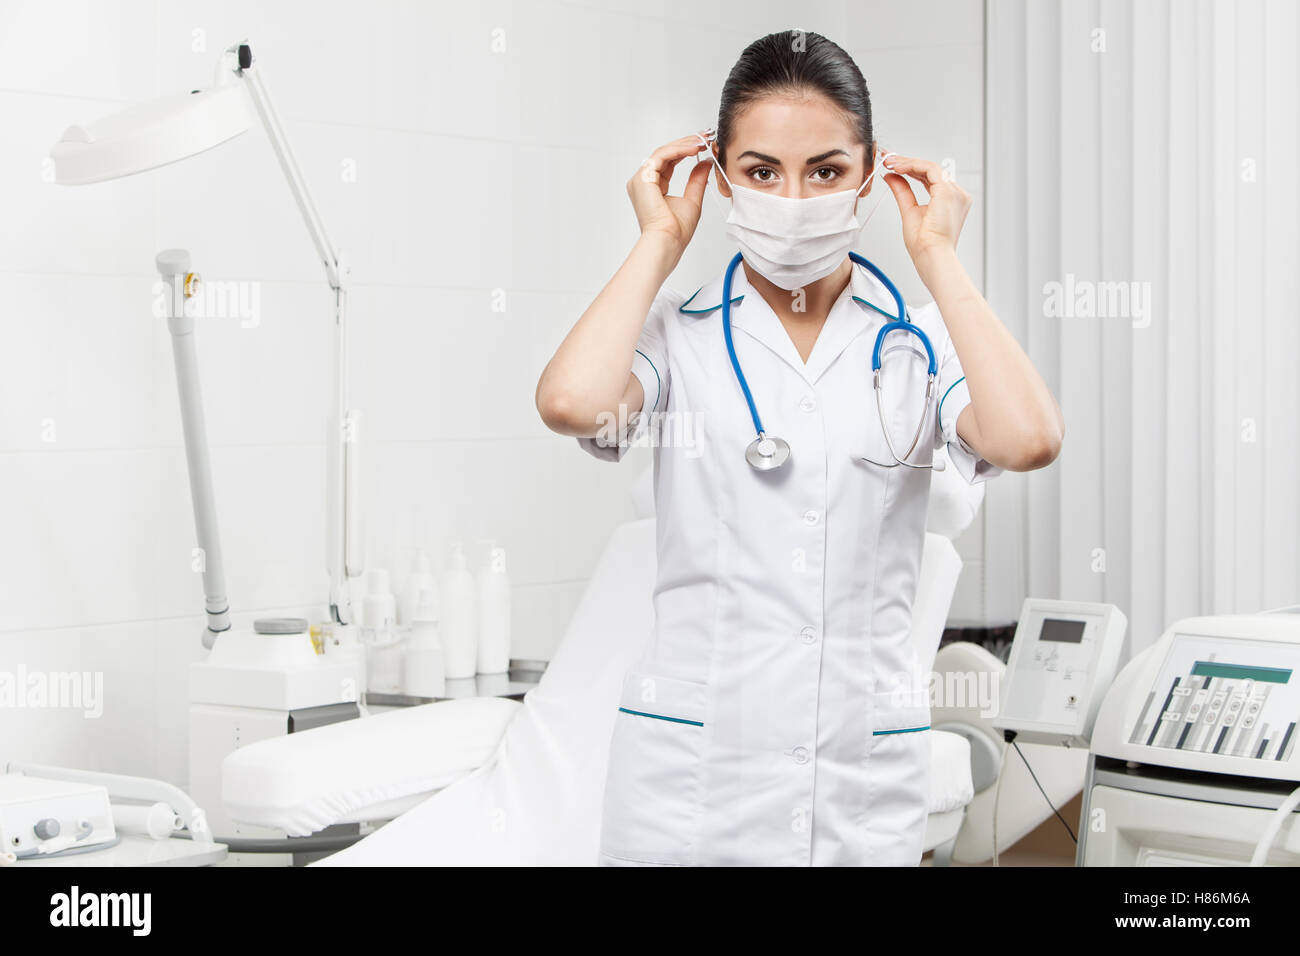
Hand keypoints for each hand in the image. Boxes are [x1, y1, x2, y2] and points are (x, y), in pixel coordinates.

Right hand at [626, 134, 712, 257]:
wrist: (668, 241)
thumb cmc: (676, 230)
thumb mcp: (692, 199)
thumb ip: (697, 180)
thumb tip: (705, 162)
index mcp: (653, 187)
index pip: (669, 162)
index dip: (685, 151)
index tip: (703, 144)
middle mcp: (643, 181)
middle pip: (665, 154)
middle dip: (686, 143)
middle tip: (705, 137)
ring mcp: (640, 179)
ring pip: (663, 153)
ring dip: (684, 144)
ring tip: (702, 141)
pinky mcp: (643, 178)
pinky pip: (661, 156)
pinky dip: (678, 150)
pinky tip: (693, 148)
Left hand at [880, 151, 971, 270]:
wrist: (931, 256)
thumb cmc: (924, 245)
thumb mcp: (909, 211)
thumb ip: (902, 191)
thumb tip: (891, 176)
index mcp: (951, 201)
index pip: (930, 179)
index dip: (911, 170)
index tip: (893, 166)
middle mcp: (957, 195)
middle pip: (930, 171)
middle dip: (907, 163)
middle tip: (888, 159)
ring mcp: (955, 192)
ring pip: (930, 167)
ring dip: (907, 162)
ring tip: (889, 162)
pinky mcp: (948, 191)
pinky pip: (929, 169)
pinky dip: (912, 165)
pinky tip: (897, 167)